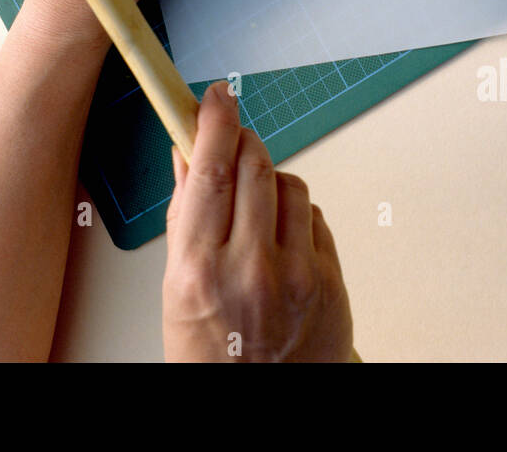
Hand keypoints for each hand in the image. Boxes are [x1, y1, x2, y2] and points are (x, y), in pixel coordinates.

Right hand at [163, 83, 352, 361]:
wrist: (262, 409)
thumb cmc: (211, 357)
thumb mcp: (176, 289)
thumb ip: (184, 216)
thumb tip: (189, 153)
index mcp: (199, 269)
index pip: (210, 169)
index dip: (215, 121)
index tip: (217, 96)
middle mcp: (250, 269)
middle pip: (254, 165)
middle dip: (242, 142)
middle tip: (232, 141)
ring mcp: (296, 276)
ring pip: (290, 184)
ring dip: (270, 182)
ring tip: (255, 212)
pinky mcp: (330, 283)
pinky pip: (315, 218)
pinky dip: (296, 218)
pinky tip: (280, 242)